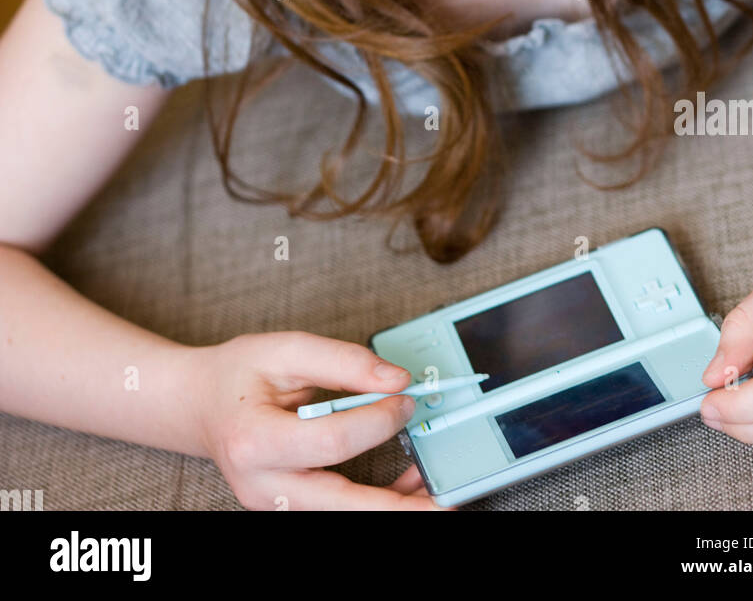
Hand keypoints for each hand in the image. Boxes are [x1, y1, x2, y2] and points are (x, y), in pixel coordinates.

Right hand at [190, 331, 455, 509]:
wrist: (197, 406)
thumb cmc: (237, 374)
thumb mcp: (285, 349)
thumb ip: (342, 361)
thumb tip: (396, 379)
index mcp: (255, 441)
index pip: (330, 440)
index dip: (376, 420)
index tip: (406, 398)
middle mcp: (263, 485)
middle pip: (341, 505)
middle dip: (395, 508)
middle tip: (443, 505)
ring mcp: (274, 503)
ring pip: (343, 514)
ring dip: (392, 505)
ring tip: (435, 493)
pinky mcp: (289, 506)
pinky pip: (339, 509)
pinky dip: (375, 500)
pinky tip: (407, 485)